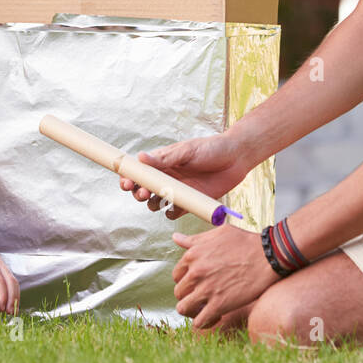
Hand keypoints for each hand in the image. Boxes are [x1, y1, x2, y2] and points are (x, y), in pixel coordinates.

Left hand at [0, 236, 20, 316]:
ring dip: (13, 294)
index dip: (2, 296)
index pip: (0, 281)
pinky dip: (8, 289)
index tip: (2, 308)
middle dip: (12, 297)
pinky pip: (6, 278)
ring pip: (11, 279)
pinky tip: (5, 299)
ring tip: (10, 309)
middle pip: (11, 281)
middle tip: (9, 313)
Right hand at [119, 133, 252, 220]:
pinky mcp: (189, 202)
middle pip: (143, 189)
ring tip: (156, 201)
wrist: (237, 158)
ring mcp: (178, 191)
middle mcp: (167, 178)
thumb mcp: (187, 150)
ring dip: (152, 204)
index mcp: (163, 162)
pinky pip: (173, 213)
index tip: (125, 183)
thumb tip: (140, 157)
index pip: (140, 171)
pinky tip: (174, 208)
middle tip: (143, 193)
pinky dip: (171, 213)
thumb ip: (164, 157)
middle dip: (138, 193)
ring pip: (155, 203)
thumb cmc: (211, 148)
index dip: (129, 178)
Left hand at [172, 226, 278, 330]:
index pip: (176, 275)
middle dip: (189, 295)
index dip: (186, 281)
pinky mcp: (219, 305)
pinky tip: (215, 317)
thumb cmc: (245, 242)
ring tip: (204, 309)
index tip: (197, 283)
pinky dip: (204, 322)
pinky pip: (199, 322)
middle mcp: (196, 273)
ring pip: (183, 308)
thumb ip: (194, 240)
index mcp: (193, 255)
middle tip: (202, 297)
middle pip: (179, 292)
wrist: (268, 256)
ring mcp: (206, 290)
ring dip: (192, 311)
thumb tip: (175, 238)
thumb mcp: (217, 234)